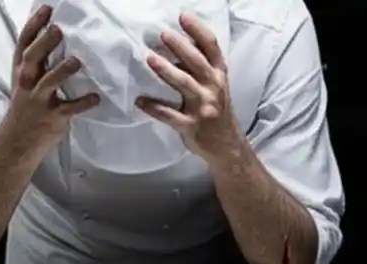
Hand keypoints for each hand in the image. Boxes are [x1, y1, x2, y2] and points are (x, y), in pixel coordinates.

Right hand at [3, 5, 99, 149]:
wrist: (18, 141)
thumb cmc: (27, 106)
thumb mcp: (25, 81)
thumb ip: (38, 61)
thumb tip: (57, 34)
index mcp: (22, 71)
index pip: (24, 44)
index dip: (33, 26)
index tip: (46, 9)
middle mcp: (28, 84)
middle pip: (32, 59)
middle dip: (44, 44)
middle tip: (58, 29)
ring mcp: (39, 101)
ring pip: (48, 83)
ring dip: (62, 71)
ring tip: (76, 61)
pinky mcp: (52, 117)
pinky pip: (68, 109)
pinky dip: (82, 103)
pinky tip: (95, 97)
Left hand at [138, 13, 244, 161]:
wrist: (226, 144)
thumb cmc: (216, 109)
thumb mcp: (215, 85)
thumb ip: (201, 67)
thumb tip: (178, 46)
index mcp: (219, 74)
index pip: (211, 47)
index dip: (198, 30)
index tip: (183, 17)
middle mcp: (214, 87)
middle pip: (196, 62)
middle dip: (180, 46)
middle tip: (163, 34)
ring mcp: (203, 107)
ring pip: (184, 84)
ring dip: (166, 71)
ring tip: (150, 59)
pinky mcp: (191, 126)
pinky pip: (169, 115)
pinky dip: (154, 108)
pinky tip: (140, 102)